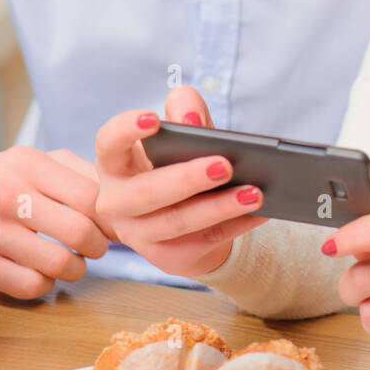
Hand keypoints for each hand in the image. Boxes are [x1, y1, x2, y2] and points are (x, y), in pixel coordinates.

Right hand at [0, 145, 114, 299]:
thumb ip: (86, 173)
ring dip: (76, 267)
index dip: (109, 217)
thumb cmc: (15, 178)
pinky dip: (46, 282)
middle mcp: (7, 194)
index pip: (91, 197)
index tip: (110, 225)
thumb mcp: (46, 161)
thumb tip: (123, 207)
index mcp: (28, 162)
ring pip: (59, 264)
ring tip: (72, 258)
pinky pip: (32, 285)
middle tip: (94, 245)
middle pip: (79, 232)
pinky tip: (42, 269)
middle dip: (98, 245)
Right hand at [92, 86, 268, 278]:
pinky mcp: (166, 257)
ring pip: (177, 222)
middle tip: (225, 164)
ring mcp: (139, 234)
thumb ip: (186, 112)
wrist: (182, 222)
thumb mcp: (182, 135)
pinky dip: (236, 225)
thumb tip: (191, 118)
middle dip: (186, 179)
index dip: (126, 130)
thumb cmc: (177, 165)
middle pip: (145, 192)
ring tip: (255, 192)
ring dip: (219, 207)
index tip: (153, 119)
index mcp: (115, 164)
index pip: (108, 142)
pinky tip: (260, 212)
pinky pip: (204, 241)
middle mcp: (117, 201)